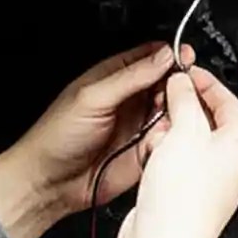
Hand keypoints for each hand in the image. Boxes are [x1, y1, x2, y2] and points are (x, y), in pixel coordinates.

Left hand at [0, 42, 192, 237]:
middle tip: (188, 87)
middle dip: (182, 83)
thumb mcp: (92, 97)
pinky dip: (175, 136)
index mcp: (115, 78)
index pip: (151, 58)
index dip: (171, 55)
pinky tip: (166, 136)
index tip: (186, 57)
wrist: (50, 182)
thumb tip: (163, 56)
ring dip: (181, 110)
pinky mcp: (146, 151)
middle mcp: (131, 100)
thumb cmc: (56, 136)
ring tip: (177, 112)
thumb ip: (130, 77)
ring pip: (175, 110)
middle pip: (169, 83)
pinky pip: (171, 139)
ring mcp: (140, 125)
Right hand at [111, 67, 237, 237]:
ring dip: (168, 135)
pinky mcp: (184, 196)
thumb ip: (185, 101)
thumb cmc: (181, 202)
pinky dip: (160, 156)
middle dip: (183, 111)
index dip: (207, 82)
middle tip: (166, 103)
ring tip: (158, 141)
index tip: (186, 71)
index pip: (229, 103)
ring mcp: (207, 183)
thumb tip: (183, 82)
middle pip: (207, 122)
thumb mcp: (184, 134)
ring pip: (186, 142)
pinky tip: (151, 162)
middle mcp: (228, 167)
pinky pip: (173, 163)